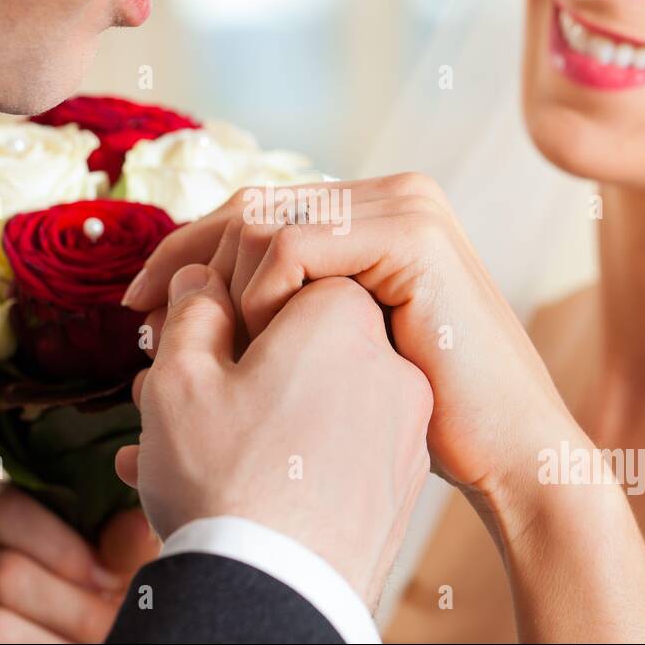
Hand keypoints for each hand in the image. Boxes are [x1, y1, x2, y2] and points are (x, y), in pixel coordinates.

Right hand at [0, 483, 159, 642]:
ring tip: (100, 634)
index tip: (103, 575)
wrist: (94, 623)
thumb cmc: (106, 578)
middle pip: (2, 570)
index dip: (57, 546)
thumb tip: (136, 526)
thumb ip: (125, 540)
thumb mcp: (120, 555)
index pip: (3, 510)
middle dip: (68, 600)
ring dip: (56, 633)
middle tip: (111, 614)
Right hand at [117, 264, 432, 607]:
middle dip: (229, 357)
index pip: (282, 267)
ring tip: (183, 445)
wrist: (278, 599)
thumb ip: (191, 310)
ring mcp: (402, 425)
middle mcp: (388, 361)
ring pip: (311, 394)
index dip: (222, 298)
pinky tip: (229, 482)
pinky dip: (286, 450)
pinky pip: (335, 444)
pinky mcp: (400, 482)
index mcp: (341, 314)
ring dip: (249, 408)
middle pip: (296, 335)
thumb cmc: (224, 480)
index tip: (179, 333)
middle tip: (169, 386)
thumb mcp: (180, 377)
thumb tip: (201, 278)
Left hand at [123, 174, 580, 512]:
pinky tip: (262, 345)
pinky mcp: (411, 236)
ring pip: (261, 220)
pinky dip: (260, 294)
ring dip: (226, 288)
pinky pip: (292, 245)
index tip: (137, 306)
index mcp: (377, 210)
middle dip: (185, 263)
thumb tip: (185, 305)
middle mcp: (394, 192)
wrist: (507, 451)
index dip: (187, 249)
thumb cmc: (420, 415)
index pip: (255, 206)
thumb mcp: (338, 345)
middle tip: (142, 324)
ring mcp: (407, 207)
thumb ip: (288, 306)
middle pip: (249, 204)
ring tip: (221, 352)